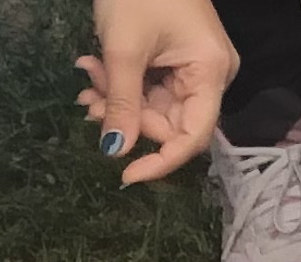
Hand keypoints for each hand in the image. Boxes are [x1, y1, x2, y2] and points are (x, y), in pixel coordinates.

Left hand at [80, 0, 239, 183]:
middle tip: (90, 99)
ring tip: (89, 78)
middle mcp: (211, 74)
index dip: (161, 161)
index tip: (125, 174)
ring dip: (119, 99)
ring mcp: (195, 66)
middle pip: (171, 121)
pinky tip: (97, 73)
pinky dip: (123, 85)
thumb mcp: (123, 50)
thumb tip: (116, 151)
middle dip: (127, 116)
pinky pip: (152, 87)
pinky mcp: (178, 59)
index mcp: (210, 71)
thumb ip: (122, 104)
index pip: (193, 135)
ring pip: (155, 106)